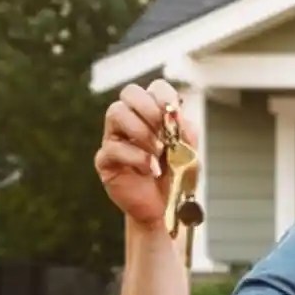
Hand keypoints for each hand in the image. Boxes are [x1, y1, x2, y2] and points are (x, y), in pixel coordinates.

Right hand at [95, 78, 198, 226]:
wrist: (166, 207)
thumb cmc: (176, 176)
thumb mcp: (189, 151)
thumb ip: (185, 130)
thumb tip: (175, 114)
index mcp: (153, 114)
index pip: (154, 87)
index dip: (164, 95)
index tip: (174, 114)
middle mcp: (131, 120)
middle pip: (129, 92)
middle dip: (149, 108)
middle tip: (164, 131)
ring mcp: (115, 138)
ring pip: (116, 112)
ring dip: (142, 131)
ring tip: (159, 152)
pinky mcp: (105, 160)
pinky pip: (113, 148)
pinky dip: (137, 157)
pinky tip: (150, 170)